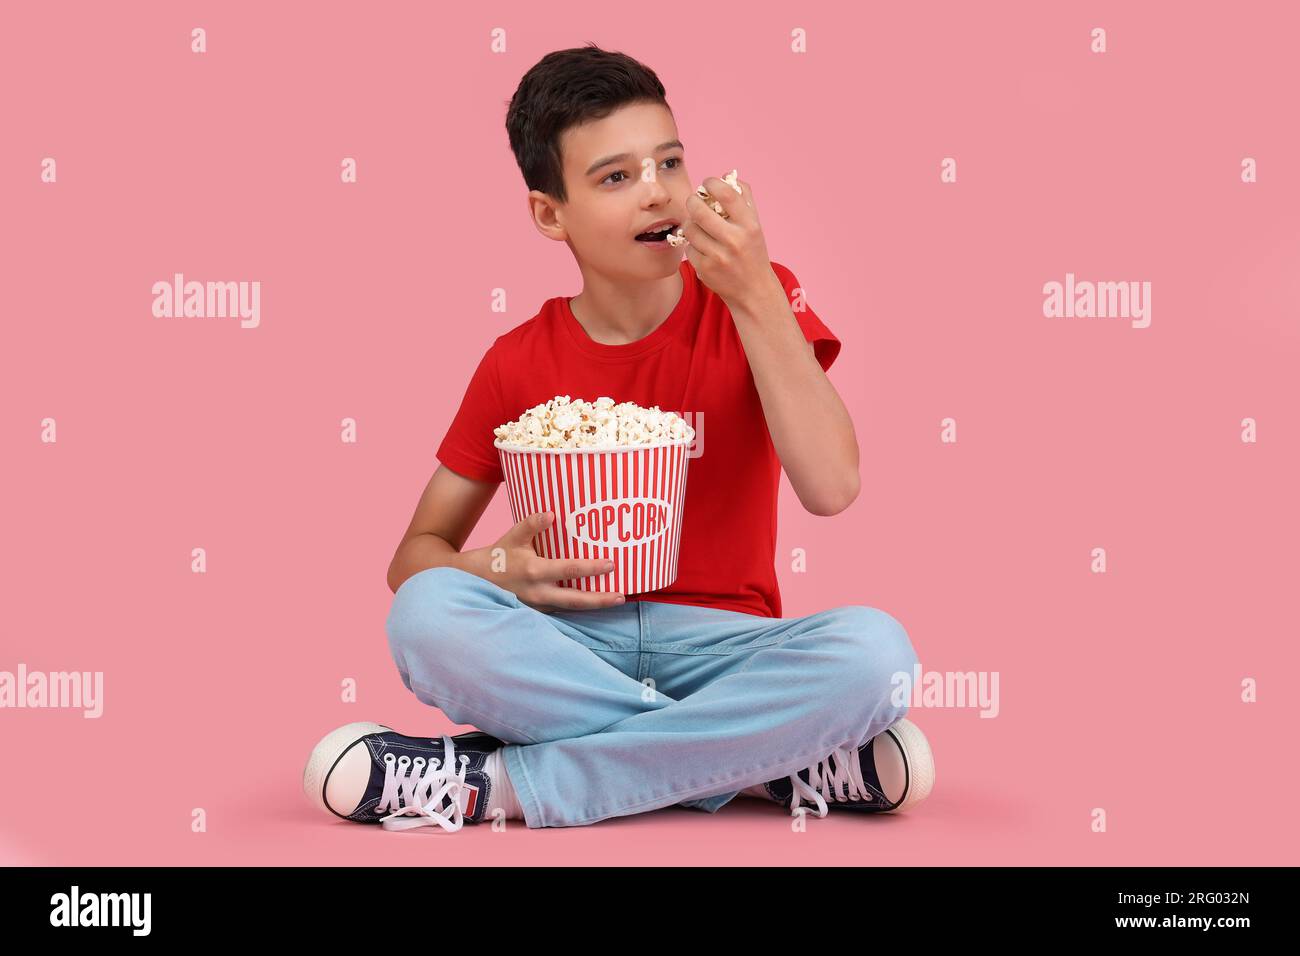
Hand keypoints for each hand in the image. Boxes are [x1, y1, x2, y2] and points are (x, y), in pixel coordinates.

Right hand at [474, 510, 625, 612]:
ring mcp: (537, 606)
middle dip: (600, 600)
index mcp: (535, 572)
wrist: (475, 580)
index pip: (570, 570)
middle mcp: (538, 593)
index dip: (592, 568)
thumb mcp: (513, 536)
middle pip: (576, 600)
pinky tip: (591, 603)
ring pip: (570, 609)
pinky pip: (561, 610)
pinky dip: (577, 607)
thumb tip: (552, 514)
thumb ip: (532, 524)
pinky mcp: (536, 611)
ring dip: (592, 606)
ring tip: (614, 599)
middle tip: (622, 596)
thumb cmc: (497, 556)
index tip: (611, 564)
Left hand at [680, 175, 782, 309]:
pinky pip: (689, 248)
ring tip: (698, 226)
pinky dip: (693, 245)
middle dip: (692, 201)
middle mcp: (734, 240)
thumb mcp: (755, 225)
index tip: (707, 183)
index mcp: (749, 225)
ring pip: (690, 229)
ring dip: (691, 224)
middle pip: (699, 210)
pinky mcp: (705, 270)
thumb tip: (726, 175)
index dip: (711, 183)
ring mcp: (718, 256)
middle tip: (694, 202)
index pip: (726, 193)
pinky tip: (703, 248)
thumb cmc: (752, 252)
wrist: (753, 290)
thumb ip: (744, 198)